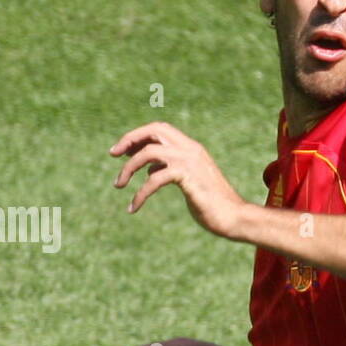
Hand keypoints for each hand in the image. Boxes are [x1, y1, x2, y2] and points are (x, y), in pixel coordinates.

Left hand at [110, 122, 245, 238]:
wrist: (233, 217)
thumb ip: (171, 169)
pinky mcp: (189, 178)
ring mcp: (191, 162)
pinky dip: (140, 193)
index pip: (160, 128)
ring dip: (128, 168)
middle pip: (155, 130)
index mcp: (191, 148)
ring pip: (150, 152)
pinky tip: (133, 208)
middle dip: (129, 140)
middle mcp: (191, 149)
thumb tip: (150, 167)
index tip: (120, 151)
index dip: (138, 135)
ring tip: (118, 185)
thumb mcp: (188, 180)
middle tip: (113, 155)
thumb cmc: (211, 202)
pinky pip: (155, 179)